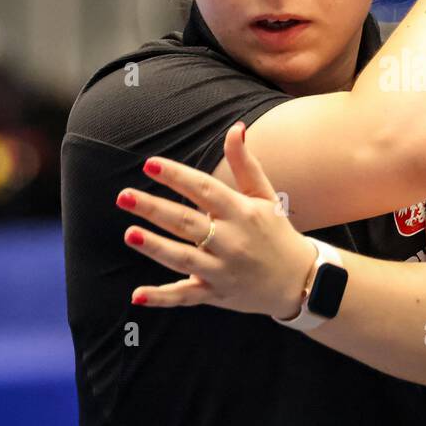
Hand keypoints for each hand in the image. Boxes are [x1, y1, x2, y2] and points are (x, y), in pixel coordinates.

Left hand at [117, 121, 317, 317]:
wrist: (301, 281)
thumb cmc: (277, 232)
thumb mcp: (265, 196)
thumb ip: (246, 163)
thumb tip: (236, 128)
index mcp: (242, 213)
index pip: (205, 190)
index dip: (177, 176)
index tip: (150, 164)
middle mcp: (232, 242)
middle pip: (188, 223)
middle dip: (155, 209)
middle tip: (124, 196)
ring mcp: (222, 271)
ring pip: (183, 259)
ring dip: (155, 247)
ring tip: (129, 234)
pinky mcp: (216, 294)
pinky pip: (186, 296)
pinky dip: (162, 298)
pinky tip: (137, 295)